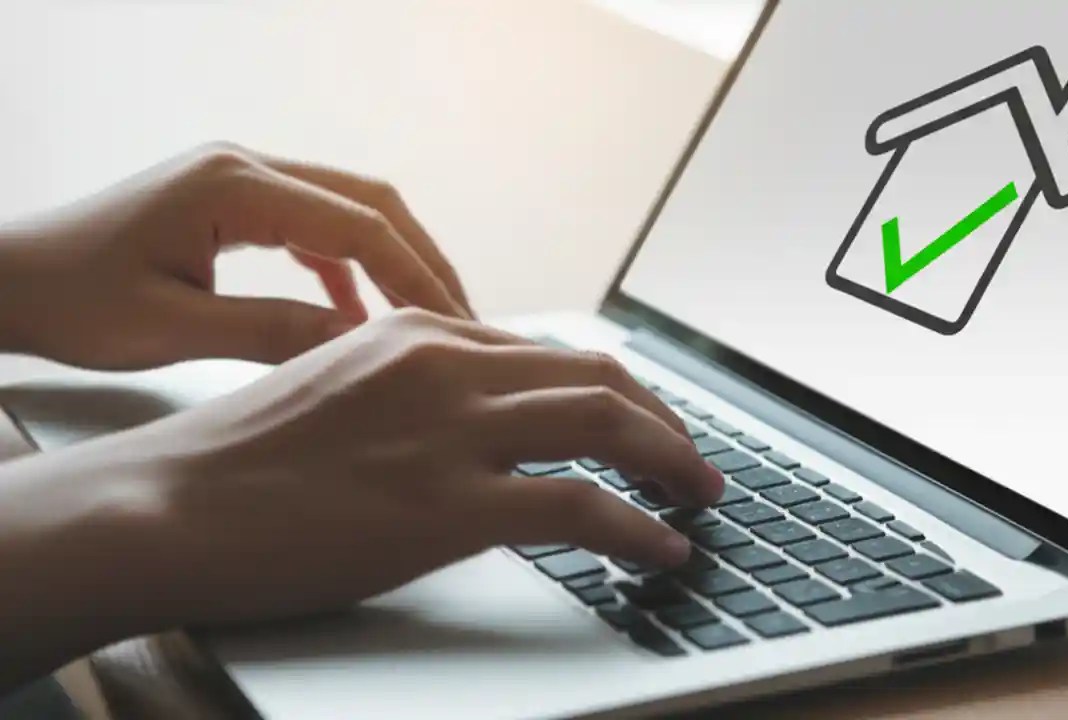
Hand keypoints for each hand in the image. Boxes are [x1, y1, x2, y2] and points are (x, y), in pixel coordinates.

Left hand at [0, 142, 471, 368]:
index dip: (415, 277)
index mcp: (234, 186)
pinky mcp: (234, 202)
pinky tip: (355, 314)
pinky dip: (347, 268)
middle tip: (464, 321)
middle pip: (370, 203)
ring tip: (426, 320)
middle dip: (423, 262)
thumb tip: (362, 343)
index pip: (358, 224)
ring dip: (392, 262)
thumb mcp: (173, 328)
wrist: (8, 279)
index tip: (456, 328)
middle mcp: (246, 166)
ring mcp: (241, 179)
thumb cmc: (72, 303)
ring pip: (349, 211)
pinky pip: (314, 227)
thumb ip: (274, 331)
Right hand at [93, 310, 722, 624]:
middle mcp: (445, 363)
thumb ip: (415, 396)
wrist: (164, 506)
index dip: (610, 389)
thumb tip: (481, 434)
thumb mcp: (337, 391)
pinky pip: (581, 507)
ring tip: (701, 495)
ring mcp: (450, 430)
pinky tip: (663, 547)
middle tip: (691, 458)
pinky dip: (638, 526)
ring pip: (606, 423)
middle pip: (596, 374)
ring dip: (671, 460)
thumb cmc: (237, 461)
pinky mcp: (447, 504)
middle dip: (661, 417)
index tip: (639, 420)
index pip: (547, 352)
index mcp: (416, 331)